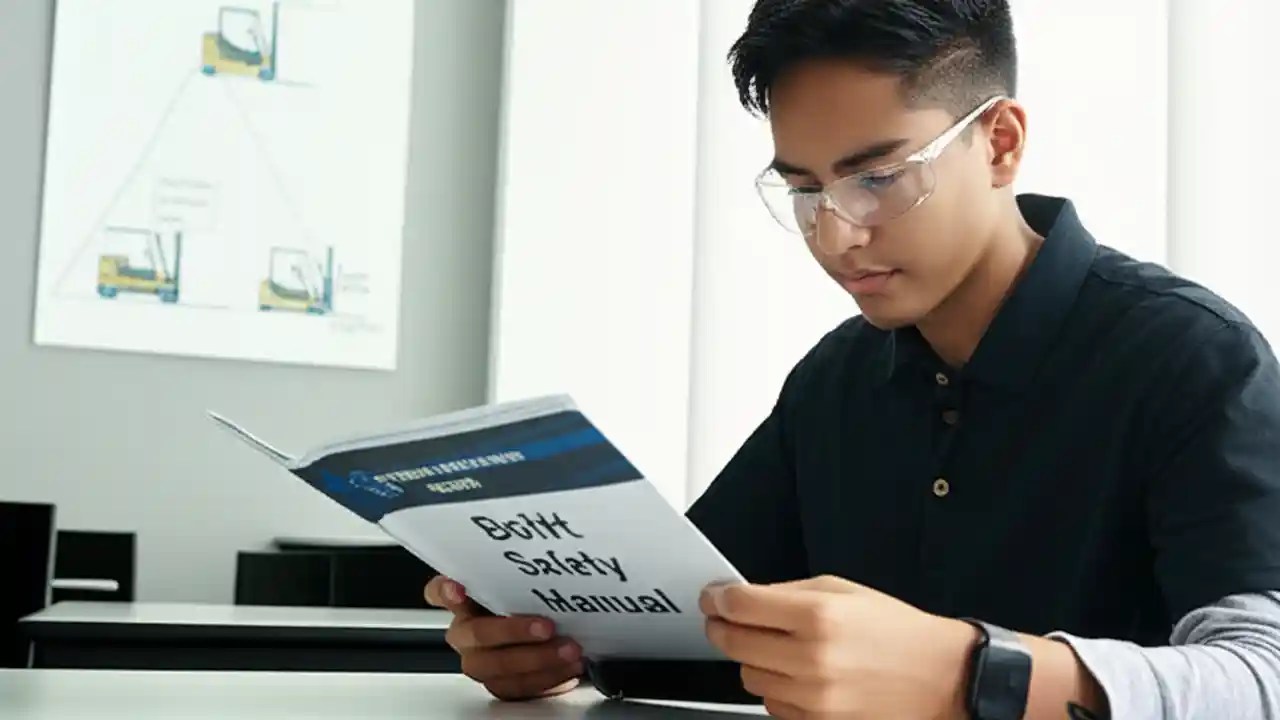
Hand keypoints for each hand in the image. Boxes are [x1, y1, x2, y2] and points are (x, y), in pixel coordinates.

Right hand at [424, 575, 583, 700]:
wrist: (547, 641)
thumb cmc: (530, 605)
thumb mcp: (525, 585)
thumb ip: (518, 577)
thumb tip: (541, 559)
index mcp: (464, 602)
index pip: (439, 592)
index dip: (444, 591)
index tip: (458, 588)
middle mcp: (465, 633)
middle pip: (476, 634)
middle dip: (513, 630)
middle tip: (546, 626)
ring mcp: (479, 661)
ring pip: (498, 666)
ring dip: (538, 658)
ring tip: (568, 649)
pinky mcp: (499, 685)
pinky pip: (518, 686)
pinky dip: (547, 677)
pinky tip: (568, 666)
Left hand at [700, 575, 977, 718]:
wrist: (941, 678)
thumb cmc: (896, 632)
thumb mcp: (843, 590)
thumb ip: (788, 592)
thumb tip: (742, 598)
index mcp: (817, 615)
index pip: (739, 605)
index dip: (717, 598)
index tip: (713, 598)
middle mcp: (811, 658)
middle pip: (732, 643)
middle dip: (724, 627)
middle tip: (726, 619)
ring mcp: (813, 698)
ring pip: (748, 677)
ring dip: (754, 660)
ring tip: (780, 649)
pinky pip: (772, 706)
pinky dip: (777, 690)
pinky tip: (799, 676)